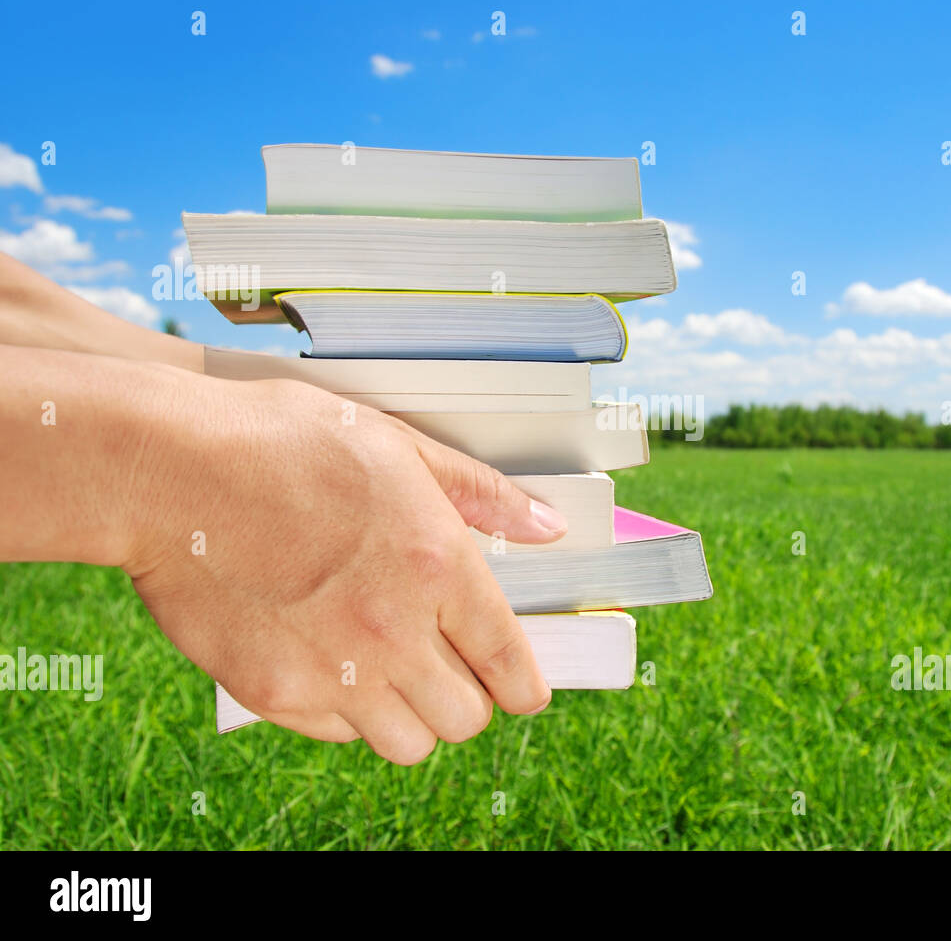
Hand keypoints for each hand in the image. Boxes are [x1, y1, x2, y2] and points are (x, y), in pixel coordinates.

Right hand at [125, 374, 566, 763]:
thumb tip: (548, 525)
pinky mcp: (274, 692)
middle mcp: (393, 631)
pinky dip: (346, 713)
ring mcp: (332, 671)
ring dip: (412, 715)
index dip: (526, 685)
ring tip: (393, 674)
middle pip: (466, 718)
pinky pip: (339, 735)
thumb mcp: (398, 446)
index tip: (524, 691)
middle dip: (469, 697)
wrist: (166, 470)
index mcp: (437, 566)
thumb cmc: (281, 444)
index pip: (509, 662)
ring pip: (409, 743)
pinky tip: (332, 665)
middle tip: (450, 667)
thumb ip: (482, 493)